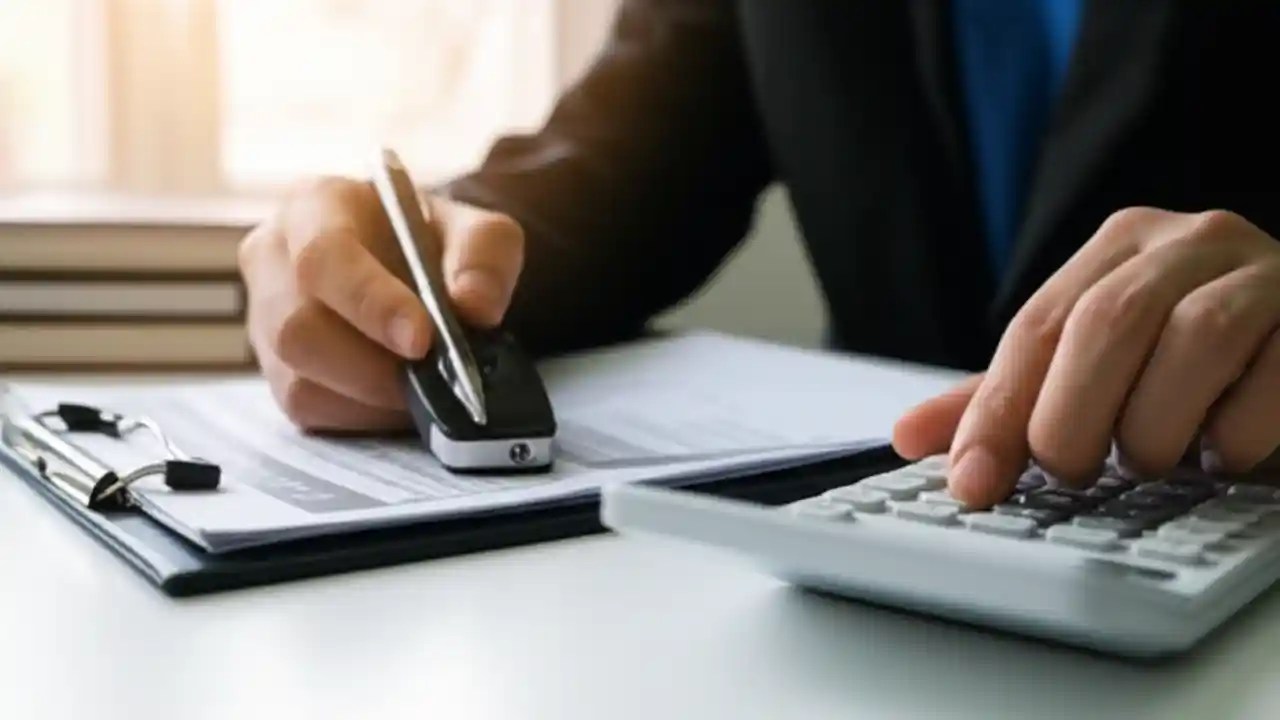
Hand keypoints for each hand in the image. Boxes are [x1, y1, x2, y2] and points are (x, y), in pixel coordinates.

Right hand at [238, 176, 523, 430]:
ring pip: (299, 380)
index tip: (422, 340)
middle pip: (299, 329)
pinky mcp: (275, 371)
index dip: (370, 303)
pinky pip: (308, 411)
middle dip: (374, 367)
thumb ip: (485, 256)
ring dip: (372, 398)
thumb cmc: (431, 242)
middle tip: (434, 378)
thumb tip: (476, 306)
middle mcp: (274, 259)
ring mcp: (264, 319)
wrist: (409, 265)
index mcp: (315, 206)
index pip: (324, 256)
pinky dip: (362, 417)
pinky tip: (398, 401)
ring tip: (424, 388)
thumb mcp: (474, 229)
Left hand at [893, 208, 1279, 507]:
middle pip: (1105, 325)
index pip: (1036, 328)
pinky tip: (1222, 454)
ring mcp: (1266, 272)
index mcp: (1120, 248)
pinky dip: (1237, 431)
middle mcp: (1190, 243)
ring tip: (1151, 461)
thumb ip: (1013, 397)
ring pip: (1193, 339)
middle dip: (1073, 418)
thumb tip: (910, 433)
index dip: (998, 412)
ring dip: (1156, 425)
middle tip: (1072, 472)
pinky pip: (1276, 376)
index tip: (971, 483)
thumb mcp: (1098, 374)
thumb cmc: (1198, 365)